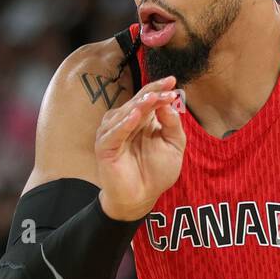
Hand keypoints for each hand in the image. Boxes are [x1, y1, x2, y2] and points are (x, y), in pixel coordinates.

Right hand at [95, 76, 187, 220]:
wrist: (141, 197)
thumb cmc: (156, 173)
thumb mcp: (174, 146)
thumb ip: (173, 125)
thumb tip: (169, 103)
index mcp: (143, 120)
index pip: (149, 98)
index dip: (159, 89)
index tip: (173, 81)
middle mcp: (126, 122)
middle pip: (138, 102)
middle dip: (153, 94)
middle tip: (166, 88)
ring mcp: (114, 133)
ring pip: (125, 113)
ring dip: (139, 105)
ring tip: (152, 99)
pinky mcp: (105, 147)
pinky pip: (113, 133)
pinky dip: (123, 124)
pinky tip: (135, 116)